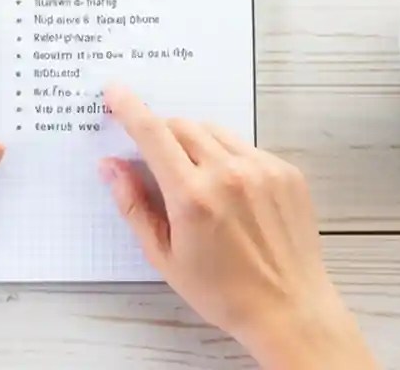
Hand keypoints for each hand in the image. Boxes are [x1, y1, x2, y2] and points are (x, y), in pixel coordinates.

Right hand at [99, 85, 376, 369]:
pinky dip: (228, 157)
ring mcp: (263, 169)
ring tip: (197, 180)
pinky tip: (231, 192)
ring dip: (196, 142)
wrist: (288, 308)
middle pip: (183, 126)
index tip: (116, 92)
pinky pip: (246, 147)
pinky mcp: (286, 171)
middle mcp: (228, 174)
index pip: (153, 134)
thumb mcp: (164, 257)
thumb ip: (134, 206)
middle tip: (157, 159)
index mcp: (193, 196)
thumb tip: (111, 166)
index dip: (130, 108)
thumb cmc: (223, 292)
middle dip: (163, 133)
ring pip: (215, 131)